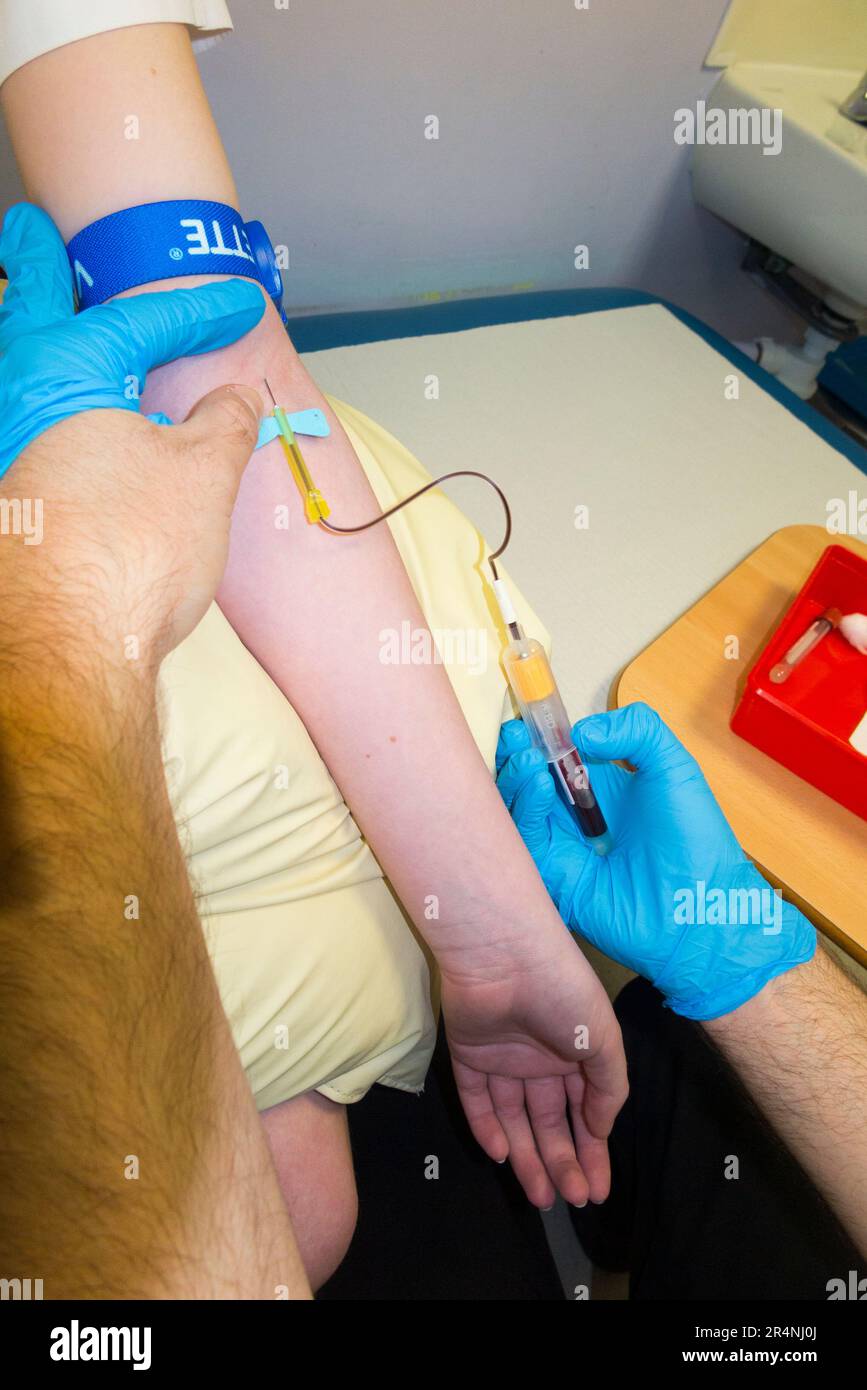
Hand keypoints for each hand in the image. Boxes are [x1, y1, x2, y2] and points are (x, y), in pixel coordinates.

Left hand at [0, 202, 265, 660]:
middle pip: (27, 314)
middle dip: (38, 270)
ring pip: (12, 373)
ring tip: (32, 309)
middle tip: (31, 232)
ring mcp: (1, 452)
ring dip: (25, 335)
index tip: (237, 302)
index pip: (139, 320)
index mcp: (63, 370)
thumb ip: (222, 422)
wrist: (69, 652)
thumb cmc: (129, 554)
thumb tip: (235, 400)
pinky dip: (37, 401)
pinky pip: (19, 426)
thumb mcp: (201, 475)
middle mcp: (13, 399)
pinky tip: (60, 418)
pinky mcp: (3, 502)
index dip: (196, 310)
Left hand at [440, 936, 626, 1209]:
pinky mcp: (467, 1056)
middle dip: (562, 1162)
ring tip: (542, 1195)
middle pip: (550, 1123)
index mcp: (576, 1055)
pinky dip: (488, 1129)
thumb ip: (608, 1088)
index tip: (597, 1190)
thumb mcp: (603, 1039)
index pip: (584, 1113)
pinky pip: (477, 1101)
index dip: (592, 1151)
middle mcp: (540, 1061)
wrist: (505, 954)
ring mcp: (502, 1060)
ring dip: (528, 1157)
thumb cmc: (562, 991)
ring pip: (514, 1119)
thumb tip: (601, 1129)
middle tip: (571, 1200)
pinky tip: (503, 1155)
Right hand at [496, 702, 815, 1019]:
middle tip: (518, 734)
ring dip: (517, 776)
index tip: (533, 718)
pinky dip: (526, 806)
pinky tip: (540, 783)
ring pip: (518, 806)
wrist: (700, 906)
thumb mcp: (673, 767)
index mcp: (600, 789)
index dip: (541, 738)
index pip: (557, 757)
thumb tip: (582, 731)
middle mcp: (575, 816)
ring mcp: (561, 845)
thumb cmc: (695, 840)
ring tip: (529, 756)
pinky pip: (525, 838)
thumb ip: (637, 730)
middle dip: (518, 753)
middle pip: (528, 779)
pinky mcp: (551, 874)